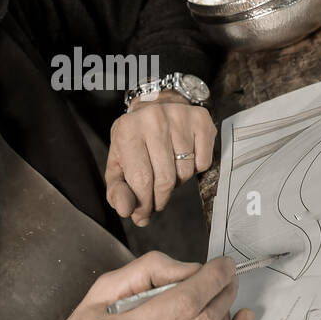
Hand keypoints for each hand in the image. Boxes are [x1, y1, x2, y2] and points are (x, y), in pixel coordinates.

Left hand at [105, 90, 216, 226]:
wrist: (156, 105)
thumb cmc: (135, 140)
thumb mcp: (118, 162)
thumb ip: (117, 189)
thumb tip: (127, 210)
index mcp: (127, 131)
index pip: (141, 180)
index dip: (144, 203)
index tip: (143, 214)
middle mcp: (153, 119)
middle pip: (165, 179)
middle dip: (161, 198)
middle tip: (157, 200)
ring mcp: (179, 117)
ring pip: (185, 172)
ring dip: (177, 182)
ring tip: (168, 170)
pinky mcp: (201, 120)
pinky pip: (203, 162)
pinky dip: (195, 169)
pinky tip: (184, 157)